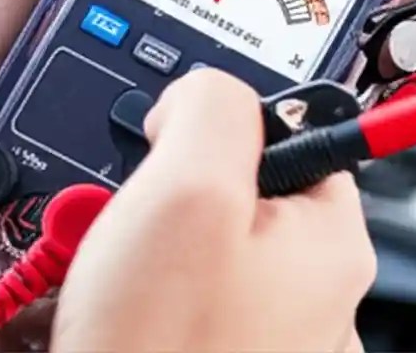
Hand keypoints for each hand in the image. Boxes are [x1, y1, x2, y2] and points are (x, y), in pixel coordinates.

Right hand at [53, 69, 373, 351]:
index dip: (229, 126)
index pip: (301, 139)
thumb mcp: (188, 191)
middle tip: (115, 220)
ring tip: (84, 280)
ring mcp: (268, 344)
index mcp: (330, 244)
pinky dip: (129, 308)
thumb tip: (208, 88)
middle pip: (235, 202)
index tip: (183, 132)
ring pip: (194, 264)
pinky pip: (175, 316)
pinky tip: (89, 320)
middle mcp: (314, 299)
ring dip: (132, 257)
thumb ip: (213, 110)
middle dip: (160, 201)